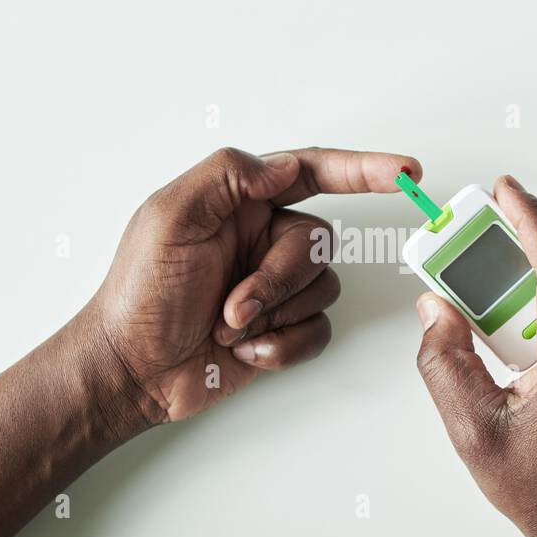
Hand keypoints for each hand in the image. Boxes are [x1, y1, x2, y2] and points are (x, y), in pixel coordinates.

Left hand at [85, 146, 418, 429]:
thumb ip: (227, 176)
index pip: (313, 171)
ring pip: (324, 287)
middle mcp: (262, 238)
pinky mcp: (283, 328)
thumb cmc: (138, 294)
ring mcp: (275, 286)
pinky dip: (282, 345)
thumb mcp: (168, 217)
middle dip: (279, 279)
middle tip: (233, 305)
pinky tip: (244, 350)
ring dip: (276, 313)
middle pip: (319, 241)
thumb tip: (284, 165)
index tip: (405, 172)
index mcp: (239, 202)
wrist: (131, 370)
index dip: (363, 169)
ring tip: (229, 327)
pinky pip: (319, 330)